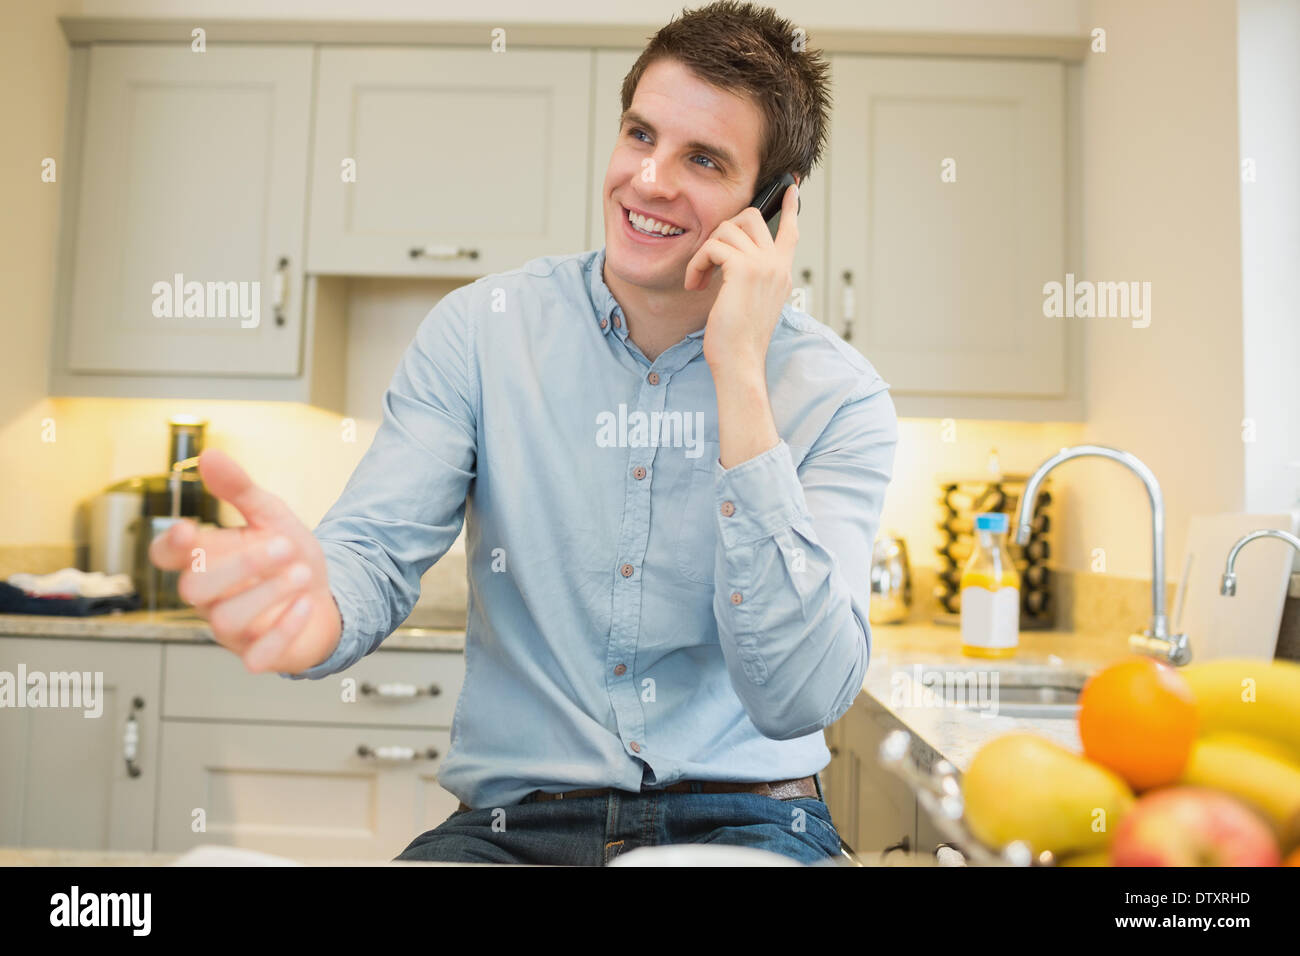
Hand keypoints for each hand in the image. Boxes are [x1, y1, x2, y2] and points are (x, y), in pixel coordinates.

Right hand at [148, 449, 341, 674]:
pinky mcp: (260, 654)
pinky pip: (258, 655)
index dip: (169, 546)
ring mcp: (233, 630)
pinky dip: (281, 630)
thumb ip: (239, 489)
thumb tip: (209, 455)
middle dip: (240, 565)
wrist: (329, 594)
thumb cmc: (289, 556)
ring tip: (304, 572)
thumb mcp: (270, 515)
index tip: (189, 528)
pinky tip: (304, 605)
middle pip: (194, 589)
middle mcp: (211, 598)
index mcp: (205, 560)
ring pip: (225, 621)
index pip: (164, 557)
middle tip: (285, 546)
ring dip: (266, 594)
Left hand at [685, 181, 798, 375]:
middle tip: (710, 258)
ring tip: (698, 279)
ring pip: (726, 229)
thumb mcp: (750, 302)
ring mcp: (763, 264)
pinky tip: (695, 284)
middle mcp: (777, 264)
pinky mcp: (743, 269)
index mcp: (782, 272)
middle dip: (722, 229)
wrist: (741, 361)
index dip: (791, 206)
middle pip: (751, 216)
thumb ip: (750, 276)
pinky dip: (696, 265)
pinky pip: (712, 247)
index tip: (792, 187)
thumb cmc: (739, 339)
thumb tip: (731, 257)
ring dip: (704, 252)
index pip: (792, 230)